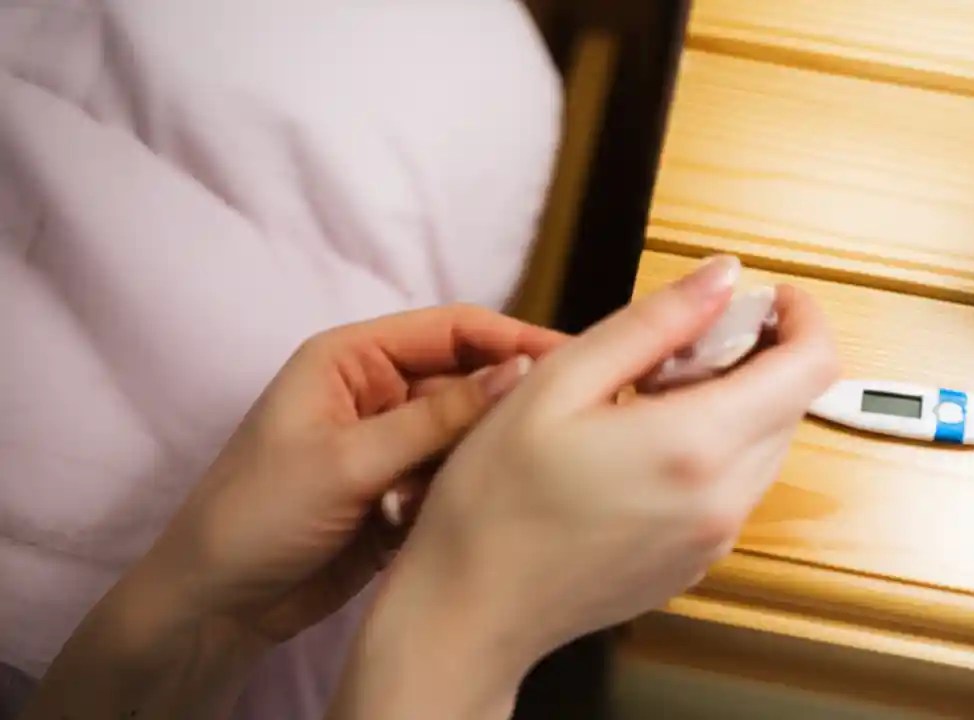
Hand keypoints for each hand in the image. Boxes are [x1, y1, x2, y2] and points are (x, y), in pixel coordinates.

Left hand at [136, 306, 563, 643]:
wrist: (215, 607)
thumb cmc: (256, 515)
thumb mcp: (349, 459)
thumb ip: (439, 417)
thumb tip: (520, 371)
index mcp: (352, 358)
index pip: (454, 329)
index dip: (515, 340)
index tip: (574, 359)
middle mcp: (377, 392)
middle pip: (468, 382)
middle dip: (499, 411)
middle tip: (552, 434)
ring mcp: (391, 445)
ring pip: (466, 437)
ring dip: (467, 465)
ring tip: (445, 496)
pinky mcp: (400, 492)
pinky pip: (452, 480)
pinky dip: (453, 499)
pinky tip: (425, 523)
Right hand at [333, 257, 838, 718]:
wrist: (469, 610)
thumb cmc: (495, 497)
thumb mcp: (560, 381)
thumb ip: (654, 322)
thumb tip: (723, 275)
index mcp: (697, 445)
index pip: (810, 366)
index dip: (803, 317)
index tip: (766, 297)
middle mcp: (724, 499)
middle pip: (791, 404)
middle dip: (757, 357)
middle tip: (679, 343)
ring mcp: (715, 539)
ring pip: (766, 446)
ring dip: (735, 404)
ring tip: (649, 395)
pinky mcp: (697, 562)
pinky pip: (735, 488)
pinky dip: (714, 450)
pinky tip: (643, 446)